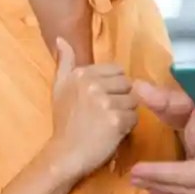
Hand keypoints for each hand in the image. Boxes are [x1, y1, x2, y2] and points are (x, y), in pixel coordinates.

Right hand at [48, 38, 137, 179]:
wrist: (64, 154)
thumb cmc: (64, 122)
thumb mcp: (59, 87)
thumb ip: (65, 62)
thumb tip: (61, 39)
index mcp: (82, 73)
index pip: (117, 70)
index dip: (113, 86)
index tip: (102, 99)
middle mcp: (93, 84)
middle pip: (127, 84)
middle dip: (122, 98)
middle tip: (107, 112)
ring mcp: (105, 102)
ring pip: (133, 100)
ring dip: (126, 113)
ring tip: (110, 123)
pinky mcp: (116, 120)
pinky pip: (135, 117)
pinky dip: (128, 126)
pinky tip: (114, 132)